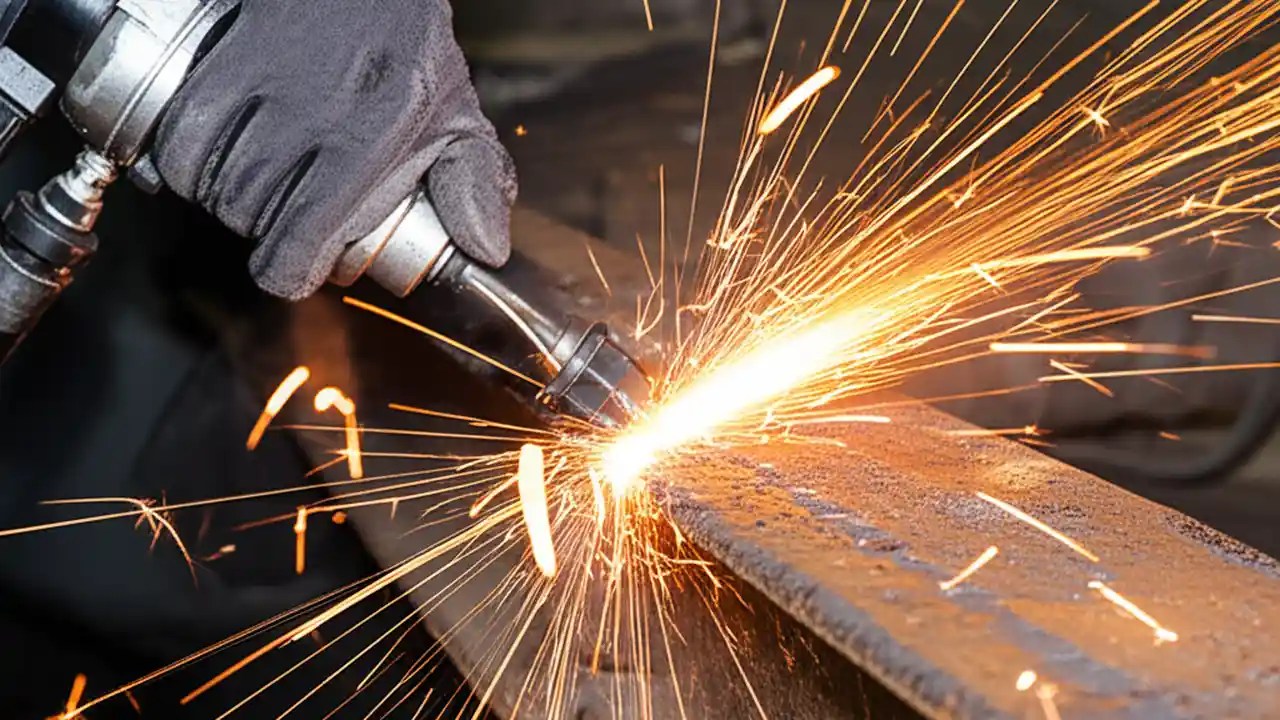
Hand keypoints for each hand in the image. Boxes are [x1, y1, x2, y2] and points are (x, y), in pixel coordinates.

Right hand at [154, 0, 516, 299]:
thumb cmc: (409, 49)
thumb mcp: (457, 112)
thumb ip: (476, 182)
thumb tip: (486, 249)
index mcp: (382, 130)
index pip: (308, 235)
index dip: (290, 270)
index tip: (294, 270)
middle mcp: (320, 106)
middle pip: (253, 215)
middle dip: (263, 232)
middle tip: (284, 218)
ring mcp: (266, 79)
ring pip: (213, 182)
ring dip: (224, 200)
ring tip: (253, 188)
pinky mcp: (223, 58)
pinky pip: (179, 139)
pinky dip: (184, 163)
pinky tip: (210, 161)